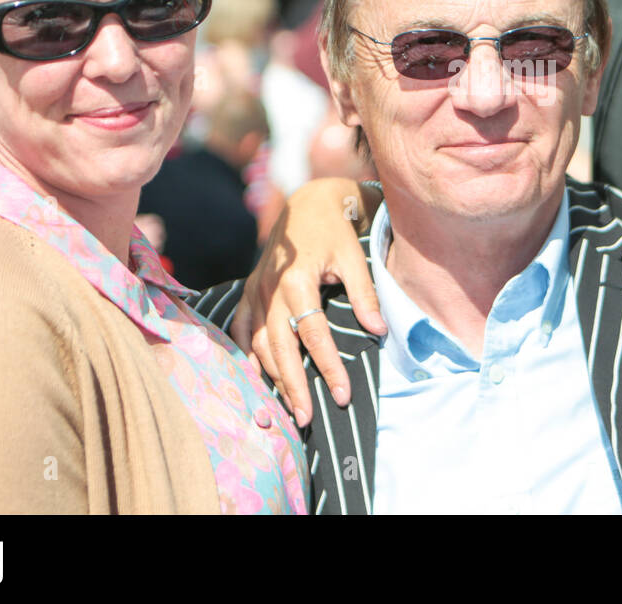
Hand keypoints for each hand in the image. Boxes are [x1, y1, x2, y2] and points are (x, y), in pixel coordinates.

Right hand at [233, 177, 385, 425]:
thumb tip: (379, 331)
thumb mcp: (355, 258)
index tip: (343, 395)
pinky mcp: (250, 291)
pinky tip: (254, 378)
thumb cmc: (335, 232)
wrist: (307, 204)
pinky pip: (242, 329)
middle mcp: (271, 290)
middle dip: (293, 385)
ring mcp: (256, 292)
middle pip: (280, 348)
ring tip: (287, 407)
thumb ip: (365, 295)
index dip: (328, 367)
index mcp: (298, 281)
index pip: (314, 335)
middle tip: (306, 417)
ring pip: (259, 344)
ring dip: (271, 377)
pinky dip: (246, 354)